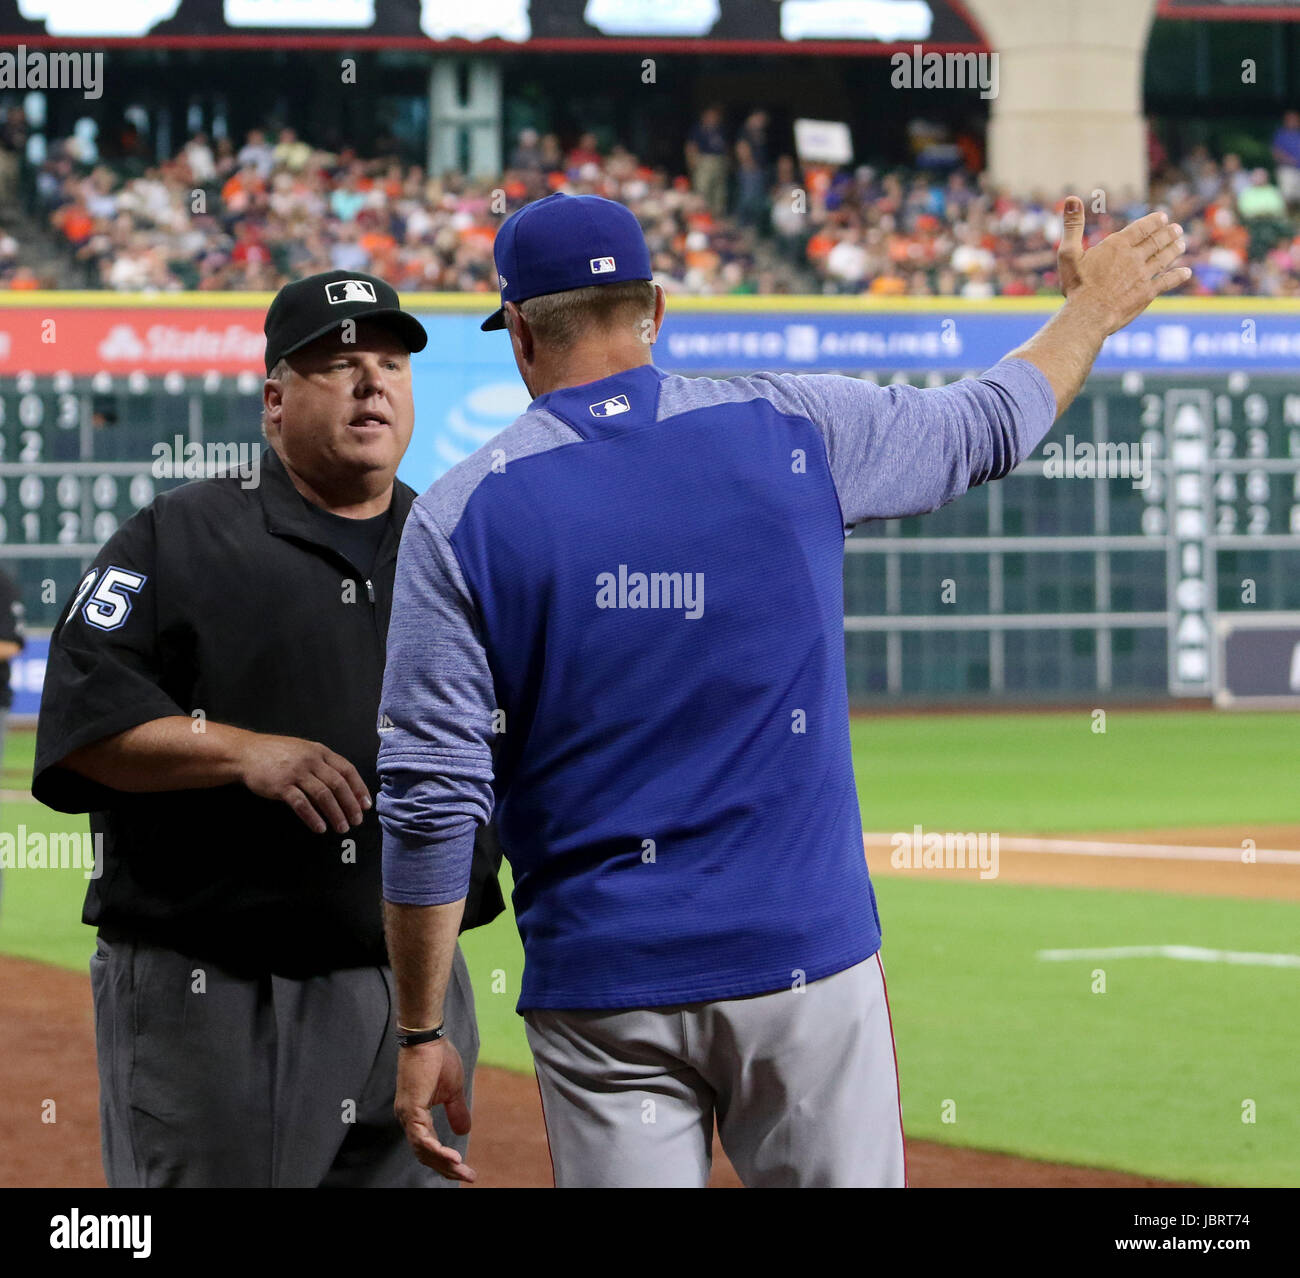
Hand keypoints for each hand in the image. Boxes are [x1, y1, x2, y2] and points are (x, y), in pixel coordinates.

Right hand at [237, 733, 369, 833]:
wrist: (246, 753)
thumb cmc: (278, 754)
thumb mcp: (305, 750)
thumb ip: (323, 764)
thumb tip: (346, 787)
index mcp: (320, 751)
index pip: (347, 770)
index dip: (359, 788)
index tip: (366, 805)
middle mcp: (311, 760)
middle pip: (338, 784)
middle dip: (350, 805)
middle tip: (356, 821)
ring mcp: (296, 772)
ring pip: (323, 795)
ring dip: (335, 814)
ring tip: (341, 827)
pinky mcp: (281, 786)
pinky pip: (302, 804)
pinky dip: (313, 817)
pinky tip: (320, 827)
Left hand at [394, 1039, 474, 1182]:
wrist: (428, 1038)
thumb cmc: (438, 1059)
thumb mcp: (453, 1090)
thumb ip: (456, 1111)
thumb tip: (464, 1131)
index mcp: (415, 1115)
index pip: (428, 1146)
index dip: (444, 1160)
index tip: (464, 1169)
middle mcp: (408, 1118)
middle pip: (425, 1154)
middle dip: (447, 1168)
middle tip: (468, 1176)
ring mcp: (407, 1114)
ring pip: (423, 1150)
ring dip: (443, 1162)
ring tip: (462, 1169)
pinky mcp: (411, 1108)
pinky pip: (422, 1138)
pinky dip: (436, 1150)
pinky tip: (452, 1157)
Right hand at [1057, 196, 1191, 334]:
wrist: (1088, 315)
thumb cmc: (1076, 285)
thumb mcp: (1068, 253)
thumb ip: (1072, 225)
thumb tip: (1071, 198)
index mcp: (1117, 245)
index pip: (1142, 227)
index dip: (1154, 221)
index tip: (1163, 217)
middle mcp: (1134, 257)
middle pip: (1157, 241)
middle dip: (1169, 233)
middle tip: (1177, 229)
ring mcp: (1143, 275)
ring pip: (1165, 258)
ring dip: (1175, 250)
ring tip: (1182, 244)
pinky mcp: (1147, 293)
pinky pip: (1167, 282)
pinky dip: (1178, 276)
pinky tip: (1186, 273)